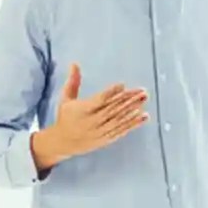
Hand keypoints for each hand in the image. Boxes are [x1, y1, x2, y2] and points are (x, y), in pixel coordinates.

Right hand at [32, 63, 148, 168]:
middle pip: (113, 109)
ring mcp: (100, 131)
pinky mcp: (106, 139)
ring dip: (134, 110)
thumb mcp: (65, 98)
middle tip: (142, 91)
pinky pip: (121, 131)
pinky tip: (144, 116)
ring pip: (119, 120)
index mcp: (82, 110)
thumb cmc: (65, 117)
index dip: (111, 93)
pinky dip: (133, 124)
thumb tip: (74, 64)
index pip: (99, 100)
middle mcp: (92, 122)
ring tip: (144, 100)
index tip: (122, 85)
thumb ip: (73, 82)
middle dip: (128, 100)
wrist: (62, 143)